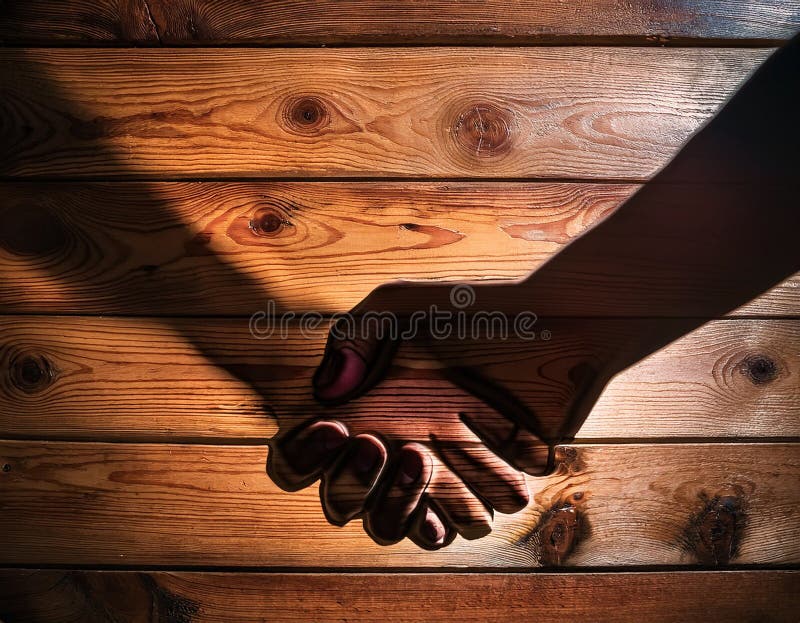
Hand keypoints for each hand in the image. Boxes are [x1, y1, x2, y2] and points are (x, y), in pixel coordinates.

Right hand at [268, 277, 631, 547]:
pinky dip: (458, 512)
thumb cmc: (468, 312)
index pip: (297, 461)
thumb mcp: (399, 307)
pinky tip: (465, 481)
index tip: (333, 424)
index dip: (300, 457)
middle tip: (380, 442)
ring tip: (424, 457)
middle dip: (353, 481)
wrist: (551, 326)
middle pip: (342, 505)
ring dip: (400, 502)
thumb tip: (324, 391)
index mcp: (357, 416)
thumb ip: (355, 336)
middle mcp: (386, 456)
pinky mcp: (478, 493)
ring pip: (391, 528)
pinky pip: (453, 529)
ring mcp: (431, 481)